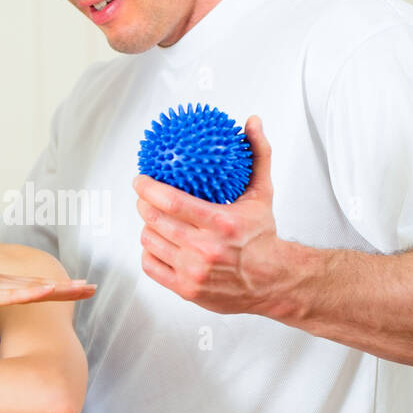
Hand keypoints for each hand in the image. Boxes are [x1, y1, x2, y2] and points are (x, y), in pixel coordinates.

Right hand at [0, 258, 95, 312]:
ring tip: (82, 288)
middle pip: (37, 284)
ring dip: (57, 288)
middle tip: (91, 287)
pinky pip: (9, 294)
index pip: (27, 286)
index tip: (74, 289)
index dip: (52, 288)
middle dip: (66, 287)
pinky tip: (48, 290)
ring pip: (30, 287)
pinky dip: (31, 292)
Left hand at [132, 115, 288, 314]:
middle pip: (154, 220)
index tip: (140, 179)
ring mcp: (193, 271)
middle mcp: (205, 249)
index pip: (171, 201)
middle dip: (143, 204)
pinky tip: (156, 243)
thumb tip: (252, 123)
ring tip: (152, 218)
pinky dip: (149, 252)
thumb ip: (257, 155)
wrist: (272, 282)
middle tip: (144, 196)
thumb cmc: (262, 238)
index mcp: (221, 223)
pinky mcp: (186, 289)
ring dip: (146, 227)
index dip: (147, 187)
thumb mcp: (262, 194)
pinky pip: (150, 266)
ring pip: (150, 242)